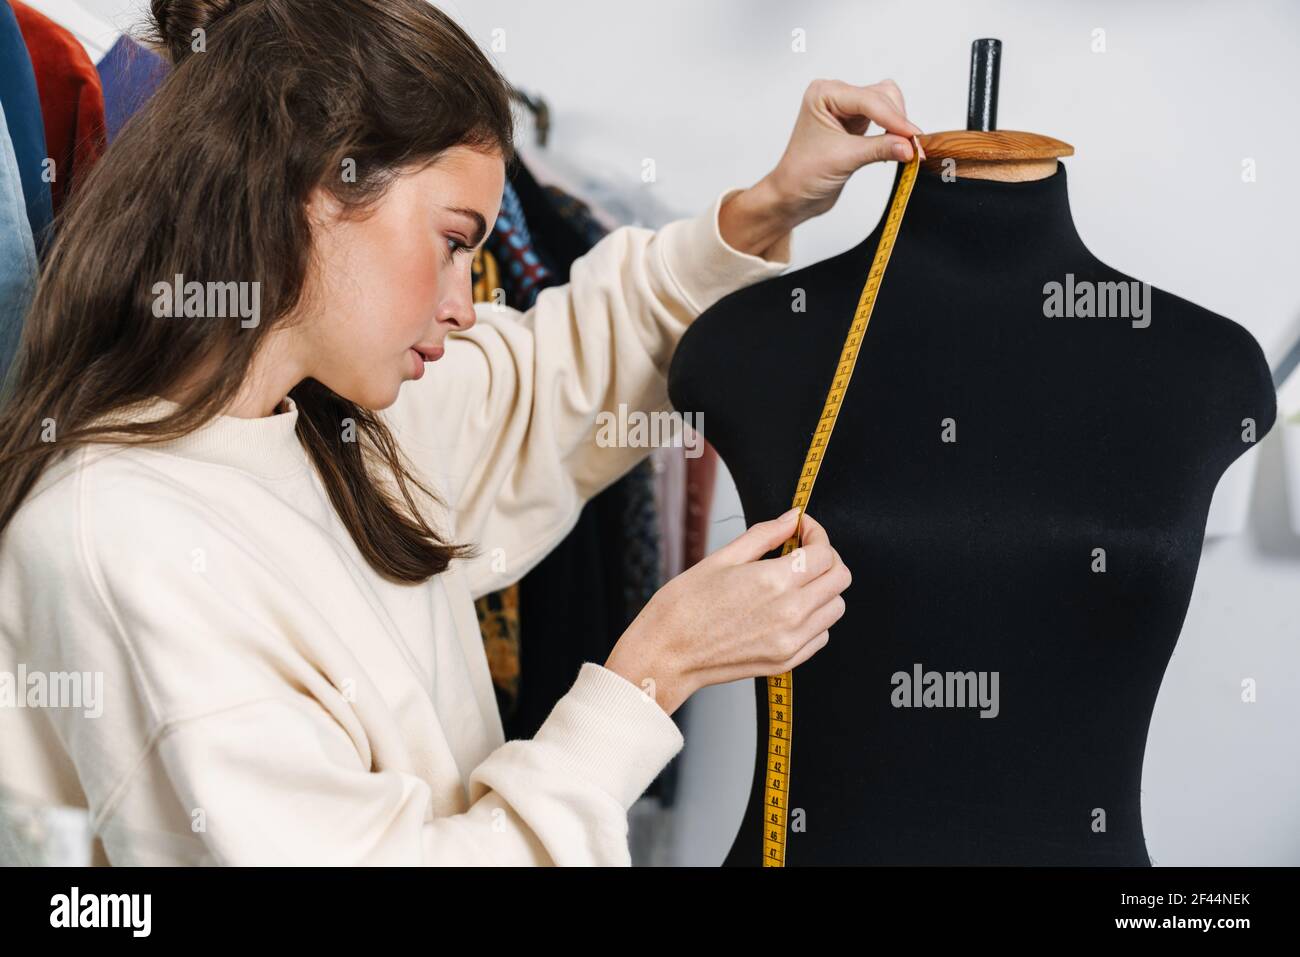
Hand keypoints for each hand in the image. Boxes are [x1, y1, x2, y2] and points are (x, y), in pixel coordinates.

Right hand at [605, 508, 850, 714]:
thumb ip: (765, 535)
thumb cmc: (683, 606)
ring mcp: (791, 641)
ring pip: (836, 607)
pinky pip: (822, 635)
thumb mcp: (722, 558)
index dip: (817, 533)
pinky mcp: (787, 661)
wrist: (666, 654)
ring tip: (794, 581)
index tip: (803, 528)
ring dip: (823, 588)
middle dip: (826, 557)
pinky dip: (814, 618)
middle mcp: (790, 613)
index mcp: (773, 581)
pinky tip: (787, 608)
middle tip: (803, 550)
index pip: (824, 552)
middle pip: (840, 578)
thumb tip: (792, 518)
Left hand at [765, 78, 923, 223]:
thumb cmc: (802, 175)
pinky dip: (893, 131)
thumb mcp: (844, 159)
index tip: (913, 137)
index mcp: (823, 94)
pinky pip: (883, 119)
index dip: (893, 119)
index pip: (868, 99)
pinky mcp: (855, 123)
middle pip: (882, 96)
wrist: (792, 195)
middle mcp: (835, 95)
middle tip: (912, 147)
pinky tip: (895, 146)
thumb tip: (910, 146)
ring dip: (897, 125)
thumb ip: (879, 149)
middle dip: (897, 121)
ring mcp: (846, 108)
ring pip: (886, 104)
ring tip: (904, 148)